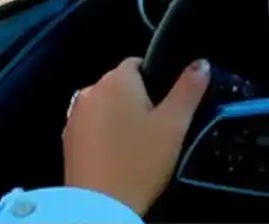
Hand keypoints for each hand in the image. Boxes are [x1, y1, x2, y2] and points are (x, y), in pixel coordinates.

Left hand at [63, 57, 209, 215]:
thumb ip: (189, 89)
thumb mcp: (174, 125)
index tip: (166, 107)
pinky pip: (91, 127)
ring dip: (119, 118)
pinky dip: (103, 135)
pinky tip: (116, 156)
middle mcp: (90, 90)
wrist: (99, 205)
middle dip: (137, 101)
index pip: (138, 64)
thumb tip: (201, 63)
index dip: (156, 81)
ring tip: (137, 146)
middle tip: (156, 130)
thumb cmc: (140, 160)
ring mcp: (74, 115)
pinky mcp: (67, 139)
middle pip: (120, 86)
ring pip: (105, 107)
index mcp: (117, 79)